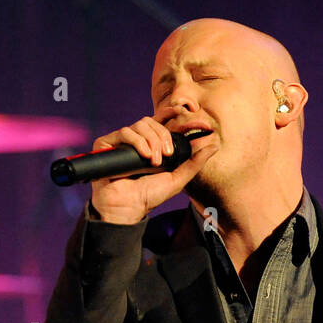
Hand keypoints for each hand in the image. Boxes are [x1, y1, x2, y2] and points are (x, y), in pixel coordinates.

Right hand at [89, 116, 218, 224]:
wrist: (126, 207)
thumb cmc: (148, 196)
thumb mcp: (177, 178)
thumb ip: (195, 162)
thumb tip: (214, 144)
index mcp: (153, 144)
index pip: (166, 120)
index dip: (181, 115)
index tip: (200, 120)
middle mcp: (138, 140)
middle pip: (155, 121)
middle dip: (164, 136)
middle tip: (167, 155)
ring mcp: (122, 141)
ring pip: (142, 124)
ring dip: (152, 141)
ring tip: (154, 162)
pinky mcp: (107, 143)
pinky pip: (126, 131)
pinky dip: (138, 142)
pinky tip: (144, 156)